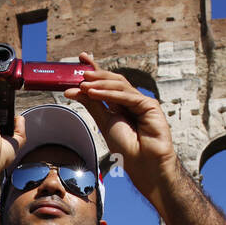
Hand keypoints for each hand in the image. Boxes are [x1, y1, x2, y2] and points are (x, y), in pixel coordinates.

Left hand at [63, 52, 176, 190]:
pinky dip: (109, 94)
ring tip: (82, 84)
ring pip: (119, 85)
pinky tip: (94, 93)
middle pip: (113, 81)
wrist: (144, 164)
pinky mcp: (149, 105)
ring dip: (99, 84)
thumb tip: (75, 90)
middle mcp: (131, 101)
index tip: (80, 60)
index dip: (95, 70)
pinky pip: (127, 96)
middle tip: (79, 71)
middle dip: (96, 73)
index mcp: (120, 105)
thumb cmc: (127, 148)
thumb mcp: (104, 122)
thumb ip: (92, 105)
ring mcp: (141, 102)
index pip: (106, 84)